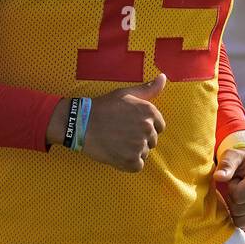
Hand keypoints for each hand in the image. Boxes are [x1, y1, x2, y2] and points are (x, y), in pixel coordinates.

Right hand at [48, 74, 166, 172]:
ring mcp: (139, 145)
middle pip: (152, 141)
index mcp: (149, 112)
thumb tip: (163, 77)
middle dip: (139, 140)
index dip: (145, 127)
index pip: (159, 127)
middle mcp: (148, 128)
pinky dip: (128, 163)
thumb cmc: (103, 107)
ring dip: (133, 152)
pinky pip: (137, 166)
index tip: (131, 126)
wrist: (81, 123)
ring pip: (144, 153)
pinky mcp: (131, 161)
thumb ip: (148, 88)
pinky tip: (116, 154)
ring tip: (117, 143)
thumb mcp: (126, 93)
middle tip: (121, 134)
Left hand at [214, 149, 244, 229]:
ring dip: (236, 210)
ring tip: (242, 197)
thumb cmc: (241, 163)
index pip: (238, 196)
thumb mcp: (232, 156)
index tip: (237, 180)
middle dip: (233, 200)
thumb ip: (226, 165)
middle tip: (238, 188)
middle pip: (239, 211)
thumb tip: (218, 177)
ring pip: (242, 222)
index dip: (232, 188)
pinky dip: (241, 217)